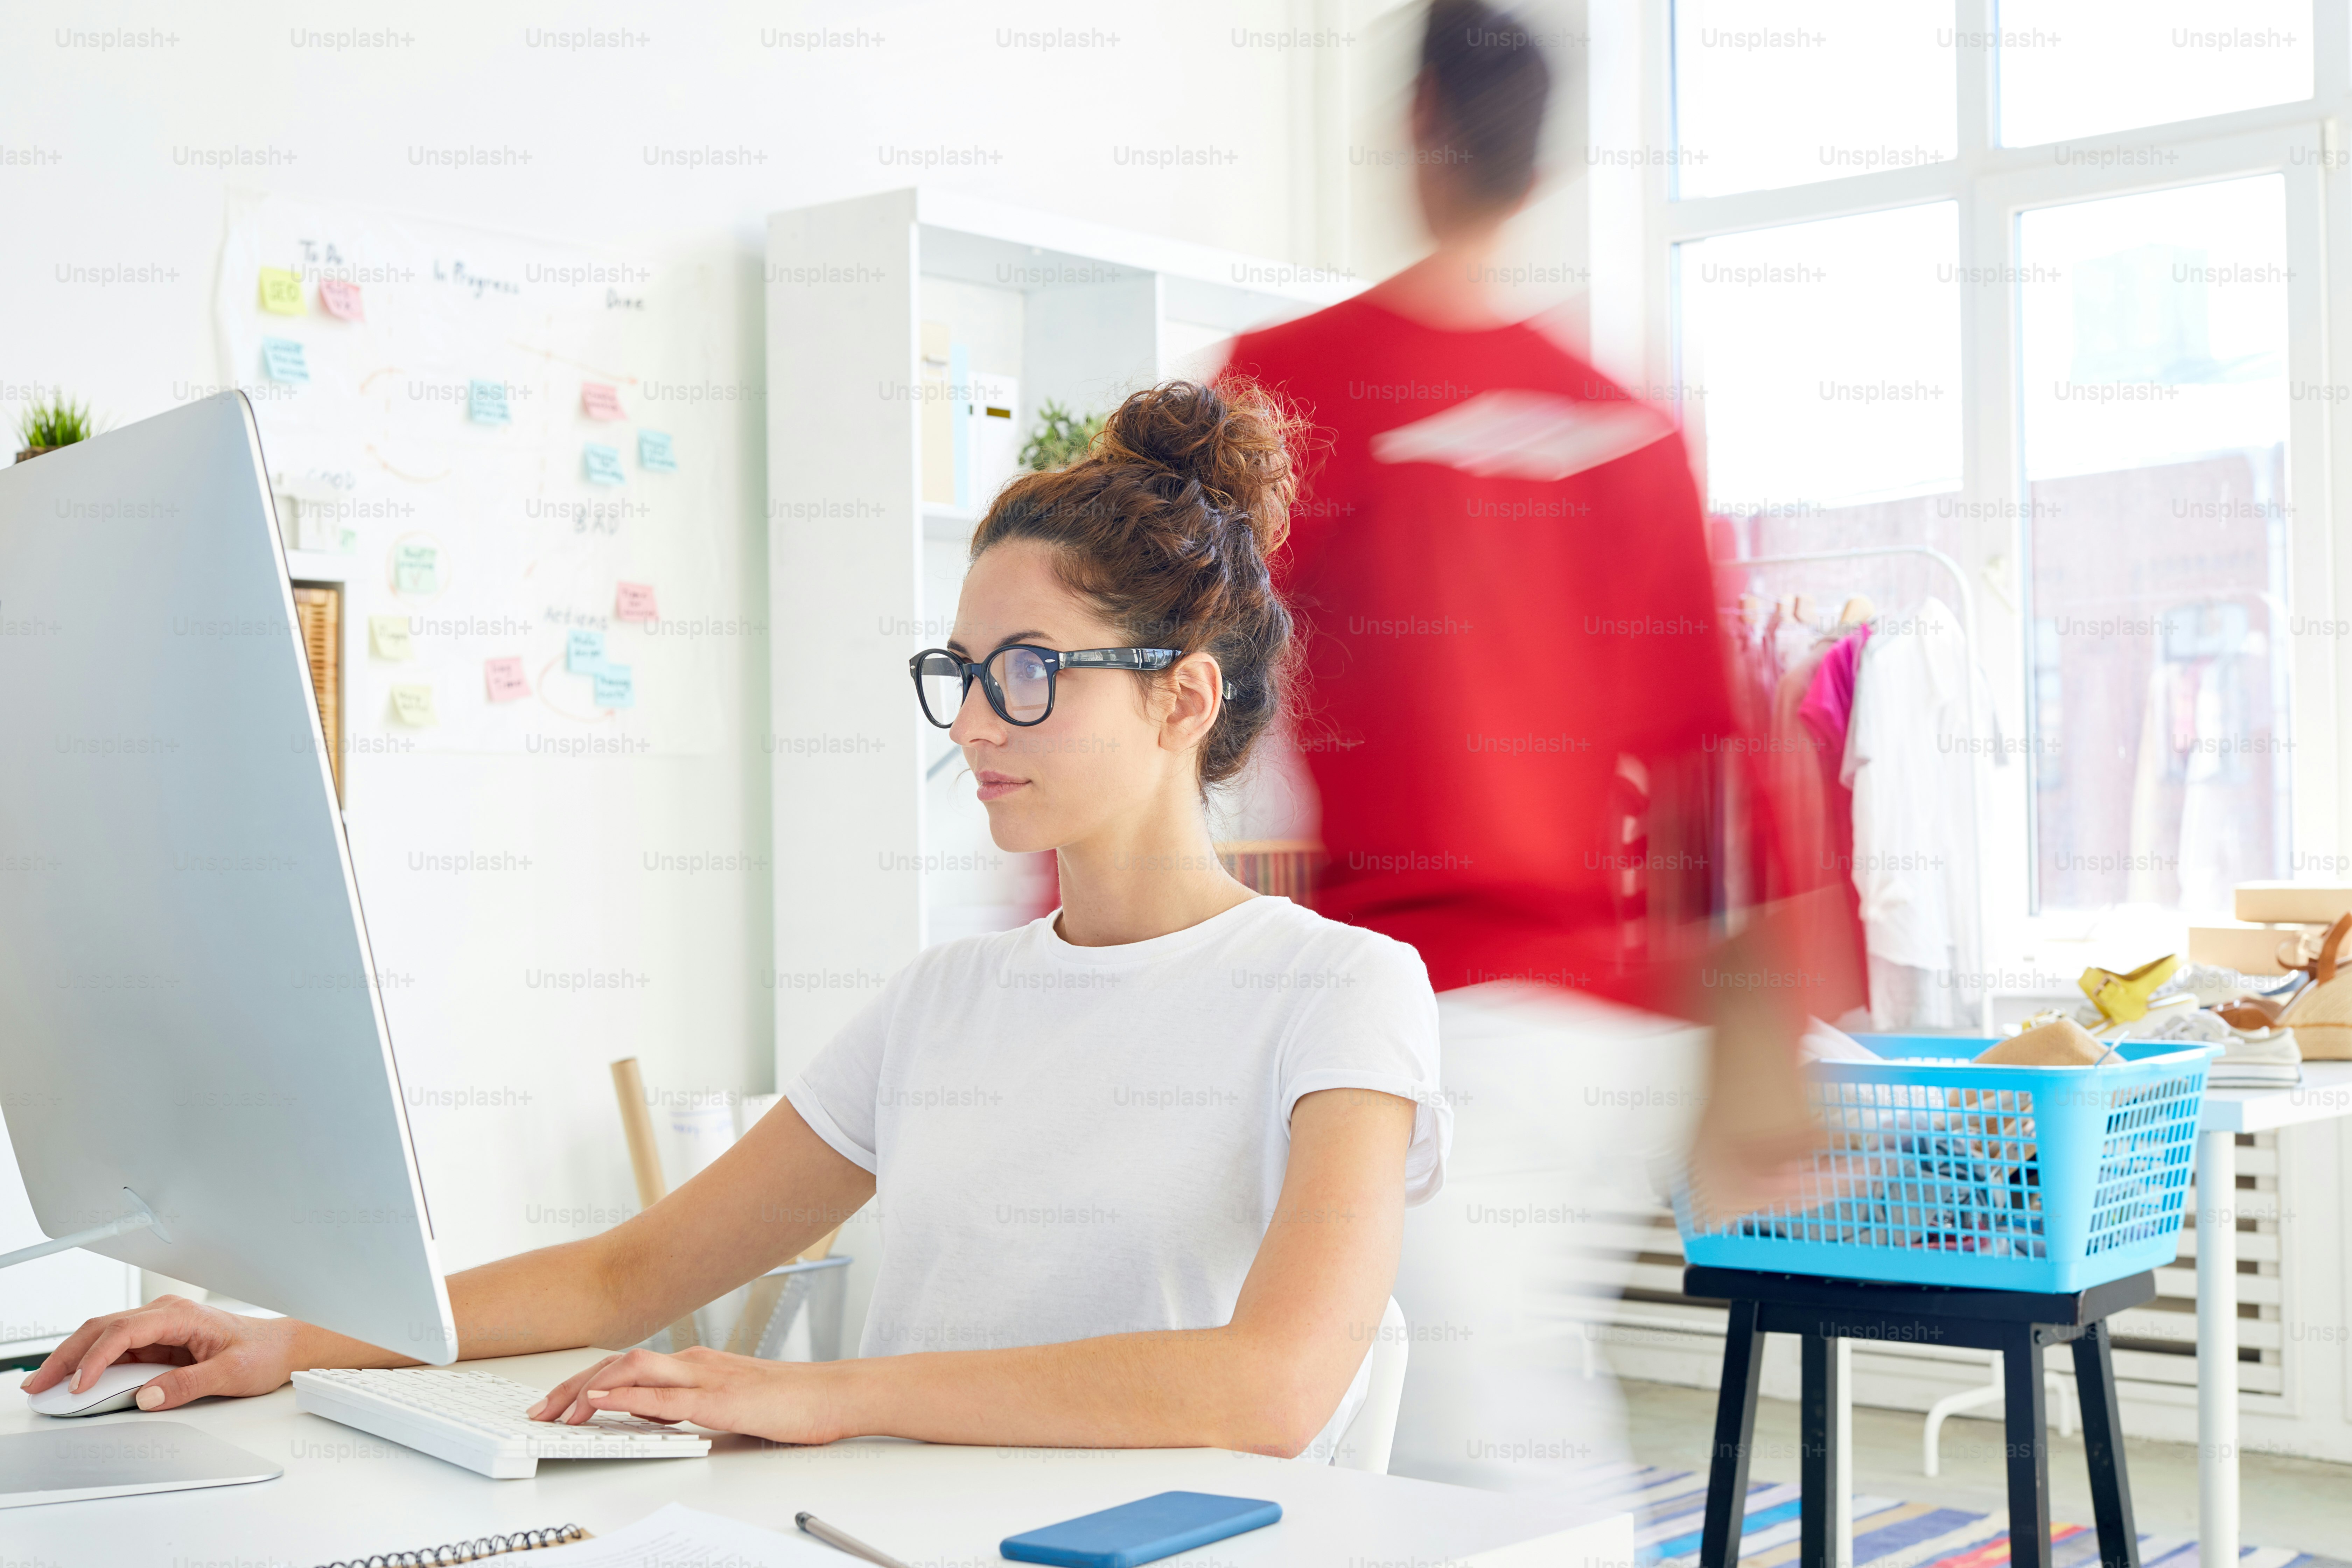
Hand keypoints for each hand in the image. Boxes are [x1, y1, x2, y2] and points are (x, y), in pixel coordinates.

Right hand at [19, 1296, 307, 1411]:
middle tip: (39, 1384)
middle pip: (102, 1329)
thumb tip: (147, 1397)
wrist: (281, 1347)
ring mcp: (158, 1328)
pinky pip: (116, 1352)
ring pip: (103, 1338)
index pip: (124, 1331)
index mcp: (180, 1315)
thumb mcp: (231, 1373)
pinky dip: (91, 1365)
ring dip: (73, 1359)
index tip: (80, 1385)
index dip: (96, 1358)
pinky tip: (74, 1381)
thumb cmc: (262, 1353)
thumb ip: (189, 1385)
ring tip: (46, 1384)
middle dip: (67, 1356)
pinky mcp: (157, 1343)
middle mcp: (164, 1316)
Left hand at [525, 1346, 846, 1444]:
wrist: (834, 1395)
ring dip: (590, 1389)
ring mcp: (707, 1377)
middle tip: (541, 1410)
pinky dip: (628, 1399)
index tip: (556, 1403)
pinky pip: (666, 1398)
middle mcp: (694, 1363)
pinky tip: (604, 1405)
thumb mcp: (727, 1402)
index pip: (626, 1367)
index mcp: (695, 1364)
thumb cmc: (789, 1402)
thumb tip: (654, 1418)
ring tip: (560, 1411)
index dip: (585, 1382)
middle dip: (573, 1386)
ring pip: (635, 1372)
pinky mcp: (722, 1400)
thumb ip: (691, 1405)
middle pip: (619, 1365)